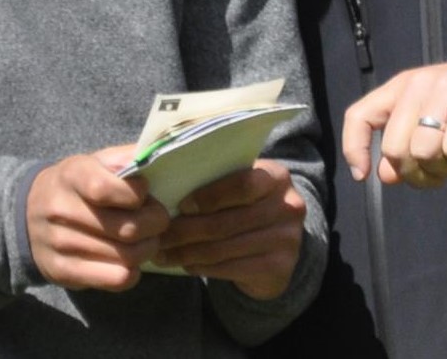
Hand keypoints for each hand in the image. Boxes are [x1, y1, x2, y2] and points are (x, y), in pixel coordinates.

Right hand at [26, 145, 169, 290]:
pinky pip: (116, 279)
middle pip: (128, 228)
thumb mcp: (94, 162)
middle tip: (158, 220)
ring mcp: (60, 243)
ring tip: (147, 239)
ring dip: (148, 248)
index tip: (145, 193)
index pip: (106, 189)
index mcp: (71, 175)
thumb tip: (155, 157)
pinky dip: (133, 272)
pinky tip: (130, 260)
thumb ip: (125, 158)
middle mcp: (60, 210)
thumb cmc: (75, 186)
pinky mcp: (62, 272)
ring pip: (127, 256)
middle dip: (156, 224)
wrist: (26, 215)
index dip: (138, 194)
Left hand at [154, 159, 305, 299]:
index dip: (209, 196)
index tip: (182, 205)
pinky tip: (185, 264)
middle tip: (158, 236)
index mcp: (276, 177)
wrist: (279, 244)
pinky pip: (230, 268)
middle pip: (227, 222)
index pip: (243, 184)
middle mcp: (288, 207)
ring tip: (163, 253)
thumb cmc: (248, 207)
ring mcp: (286, 240)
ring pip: (223, 248)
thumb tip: (166, 191)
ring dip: (187, 252)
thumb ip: (218, 183)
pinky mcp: (278, 267)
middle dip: (186, 231)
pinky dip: (202, 267)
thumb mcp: (243, 187)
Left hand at [341, 57, 446, 188]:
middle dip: (416, 174)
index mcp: (401, 88)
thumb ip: (408, 146)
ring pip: (423, 152)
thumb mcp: (435, 124)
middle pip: (395, 149)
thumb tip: (386, 176)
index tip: (364, 176)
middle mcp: (417, 85)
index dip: (354, 148)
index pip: (360, 116)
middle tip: (439, 172)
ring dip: (444, 168)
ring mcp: (444, 91)